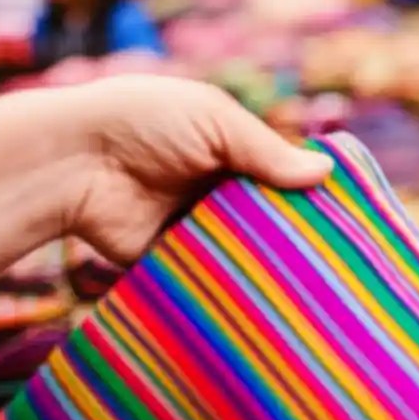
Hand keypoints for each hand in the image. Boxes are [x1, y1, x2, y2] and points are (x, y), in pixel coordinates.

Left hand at [61, 76, 332, 262]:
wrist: (71, 163)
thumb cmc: (143, 122)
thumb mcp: (214, 120)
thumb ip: (268, 151)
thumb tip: (327, 173)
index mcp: (229, 150)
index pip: (282, 176)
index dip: (309, 194)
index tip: (347, 216)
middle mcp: (216, 190)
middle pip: (268, 218)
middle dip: (293, 233)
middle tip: (336, 258)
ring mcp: (196, 227)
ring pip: (245, 251)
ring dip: (267, 262)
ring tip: (313, 284)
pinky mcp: (174, 261)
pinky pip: (212, 277)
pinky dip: (233, 284)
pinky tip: (270, 299)